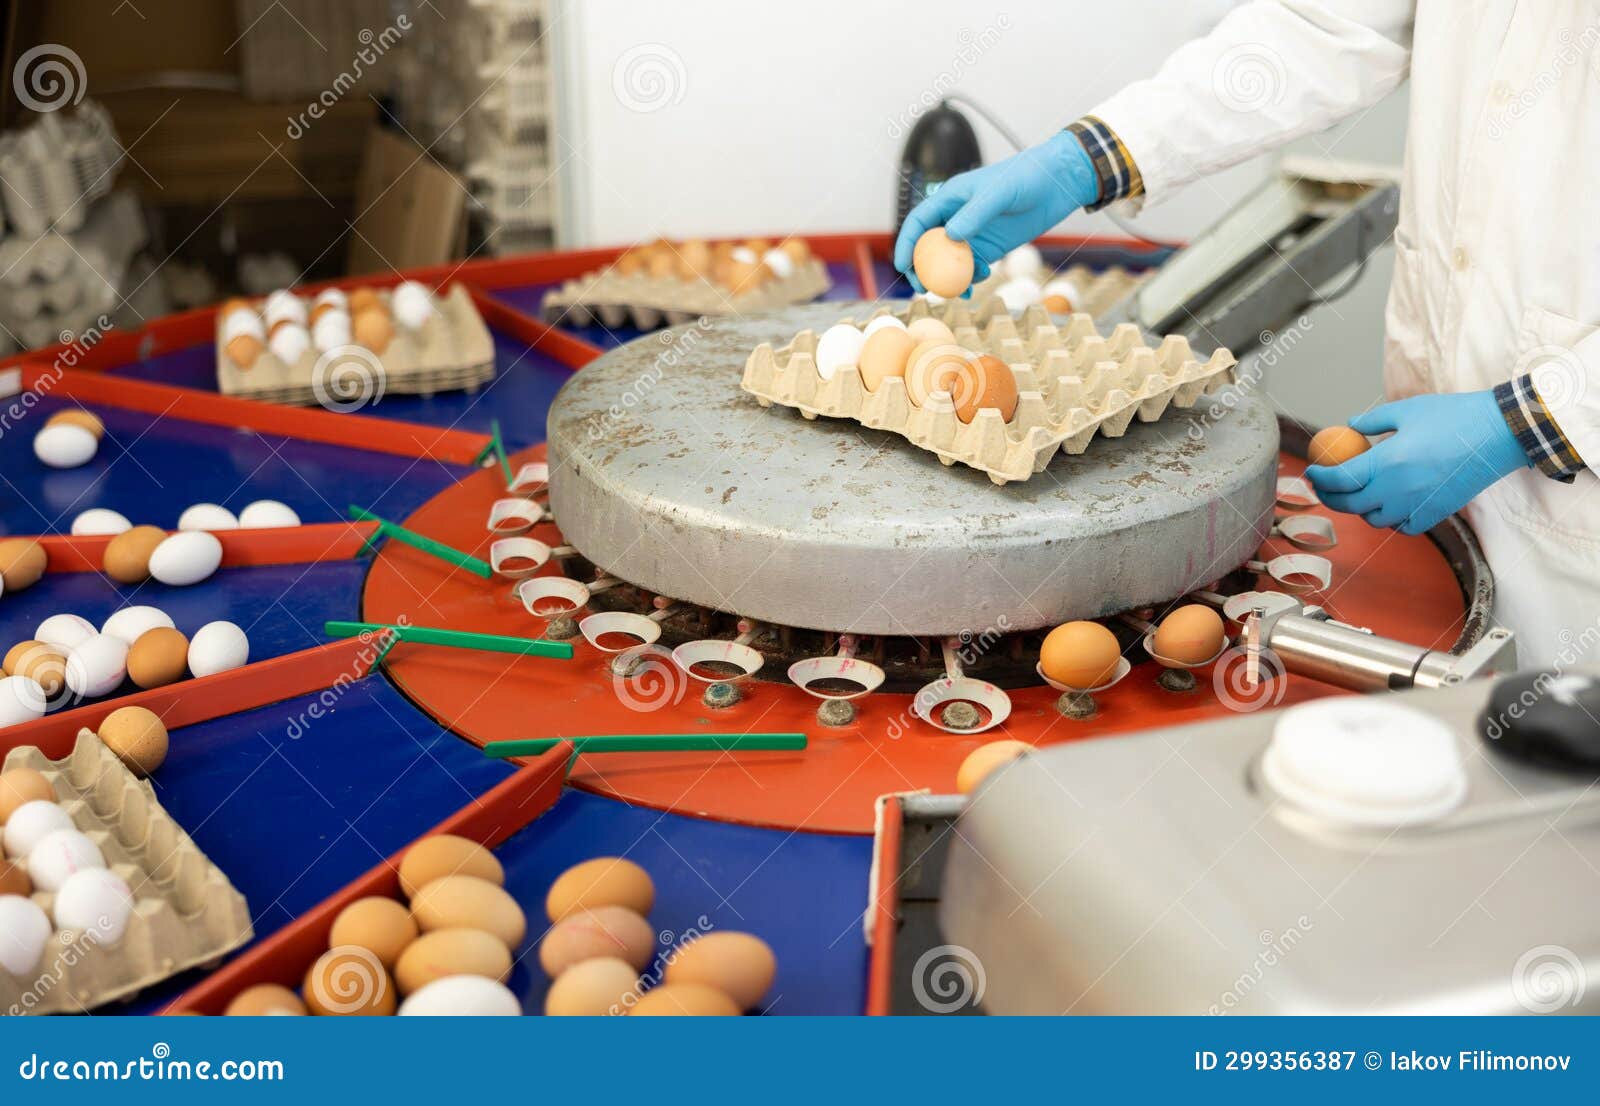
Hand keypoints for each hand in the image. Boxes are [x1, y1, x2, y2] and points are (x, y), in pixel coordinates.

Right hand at [893, 131, 1099, 292]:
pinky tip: (981, 280)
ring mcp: (974, 234)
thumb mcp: (998, 193)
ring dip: (949, 278)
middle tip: (922, 289)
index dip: (906, 244)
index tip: (903, 266)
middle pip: (929, 247)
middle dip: (922, 270)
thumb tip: (951, 237)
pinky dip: (971, 278)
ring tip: (957, 290)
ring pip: (950, 261)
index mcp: (950, 198)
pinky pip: (972, 267)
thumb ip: (975, 214)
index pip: (919, 223)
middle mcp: (957, 217)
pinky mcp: (991, 246)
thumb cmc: (1026, 177)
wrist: (1057, 183)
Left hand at [1305, 391, 1530, 534]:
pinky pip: (1404, 527)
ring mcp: (1418, 504)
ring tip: (1360, 492)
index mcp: (1388, 461)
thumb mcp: (1407, 409)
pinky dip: (1392, 520)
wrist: (1499, 433)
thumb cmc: (1454, 416)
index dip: (1319, 478)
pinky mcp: (1438, 513)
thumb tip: (1349, 427)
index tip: (1311, 471)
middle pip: (1351, 504)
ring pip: (1375, 520)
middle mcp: (1399, 488)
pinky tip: (1390, 505)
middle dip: (1331, 497)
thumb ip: (1373, 421)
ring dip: (1362, 508)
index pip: (1339, 479)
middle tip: (1325, 486)